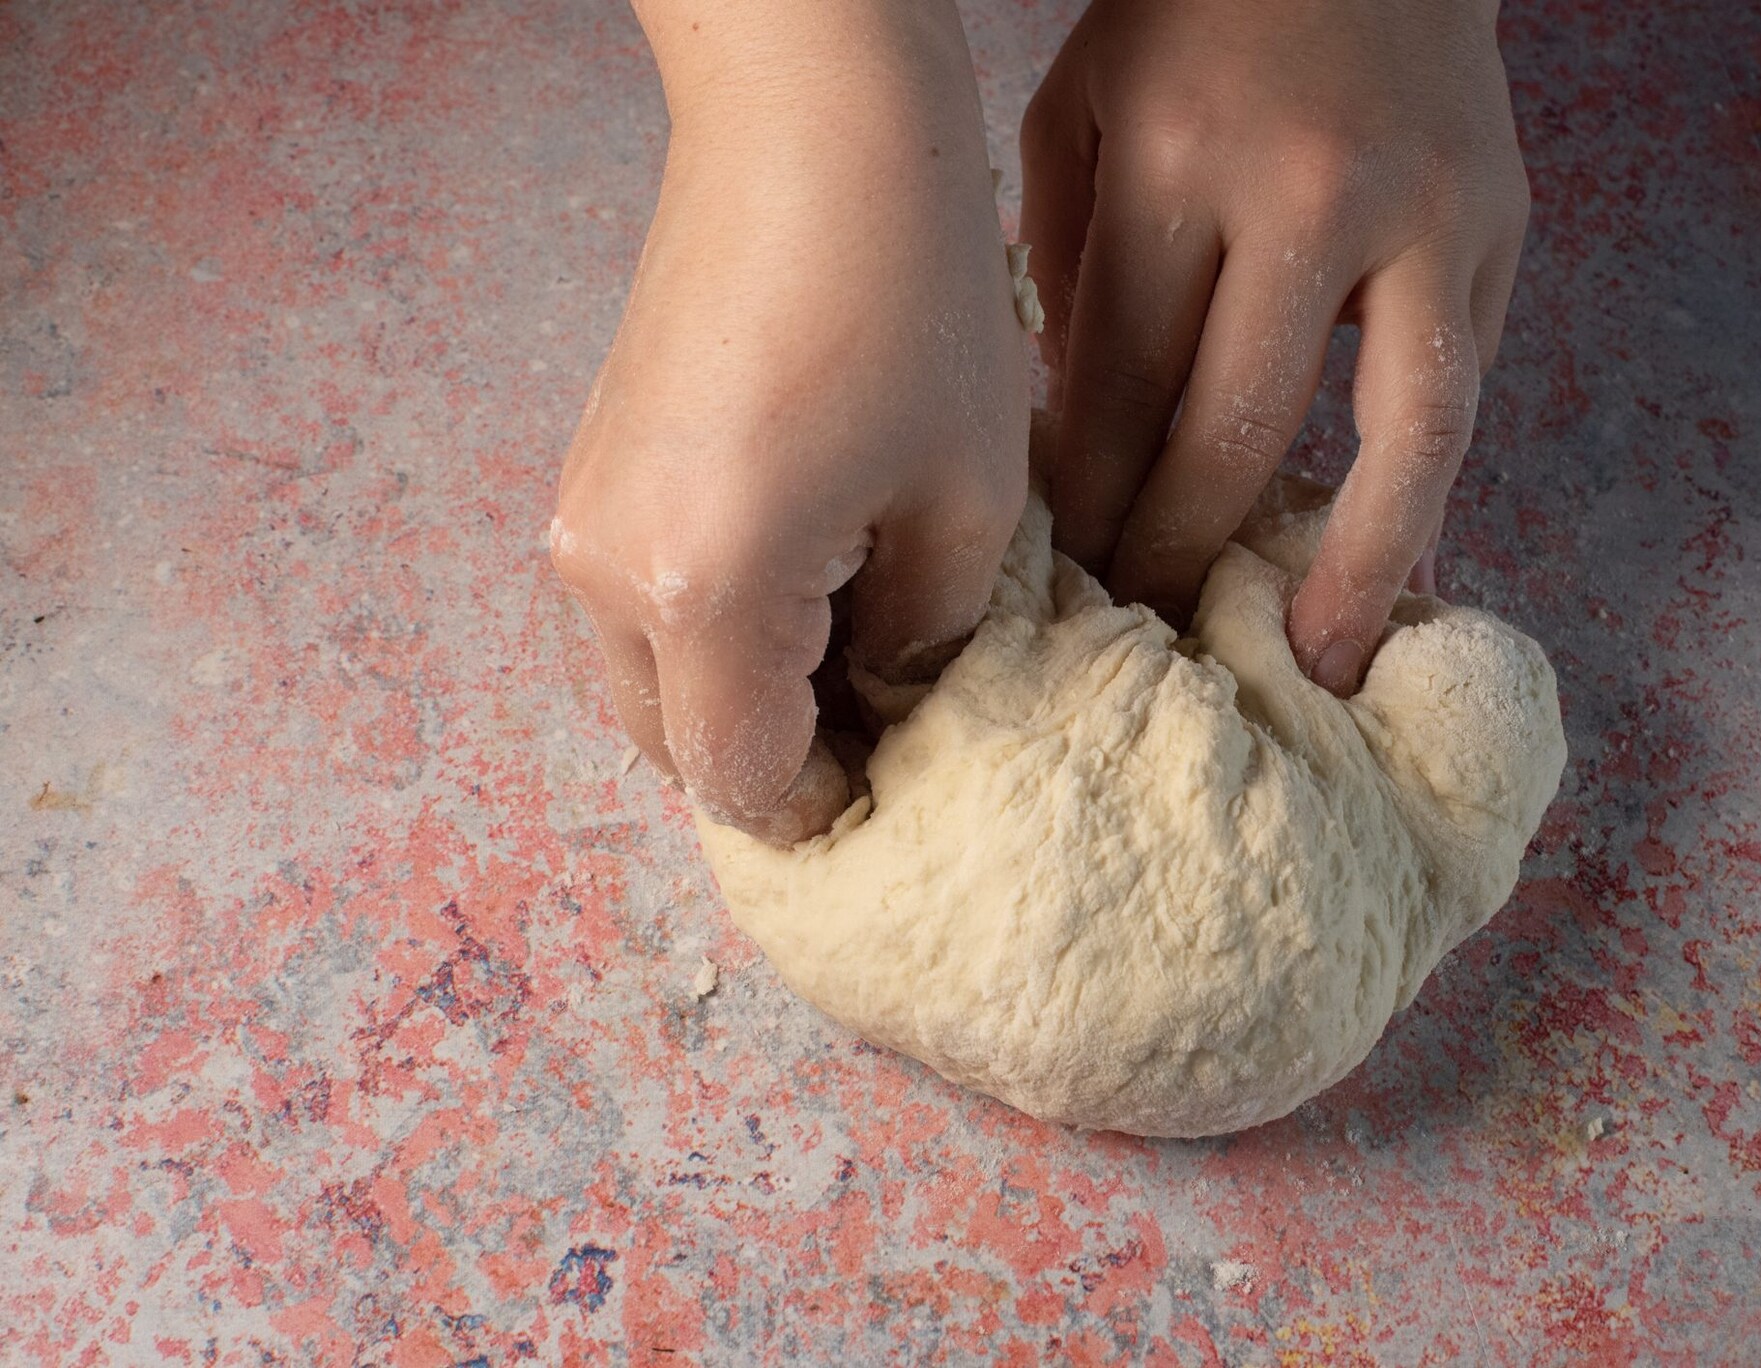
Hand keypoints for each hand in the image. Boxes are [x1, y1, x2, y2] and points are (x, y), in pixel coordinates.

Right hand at [552, 0, 1028, 844]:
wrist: (806, 129)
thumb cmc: (906, 296)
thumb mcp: (966, 502)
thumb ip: (924, 641)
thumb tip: (889, 699)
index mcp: (706, 592)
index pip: (745, 783)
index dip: (828, 811)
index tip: (905, 789)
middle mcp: (609, 573)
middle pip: (680, 750)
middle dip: (784, 762)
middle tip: (893, 729)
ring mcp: (582, 520)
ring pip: (652, 687)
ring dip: (746, 701)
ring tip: (860, 651)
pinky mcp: (589, 474)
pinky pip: (641, 611)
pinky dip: (714, 637)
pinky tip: (810, 584)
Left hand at [1021, 0, 1526, 694]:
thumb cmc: (1189, 17)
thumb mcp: (1077, 108)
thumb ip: (1063, 266)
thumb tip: (1076, 436)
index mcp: (1171, 163)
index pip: (1115, 389)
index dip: (1082, 502)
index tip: (1065, 574)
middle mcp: (1302, 197)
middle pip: (1227, 432)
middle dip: (1173, 548)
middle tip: (1145, 627)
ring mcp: (1419, 218)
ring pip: (1384, 441)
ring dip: (1339, 572)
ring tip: (1314, 666)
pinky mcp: (1497, 233)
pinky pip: (1462, 402)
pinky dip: (1428, 506)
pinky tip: (1399, 583)